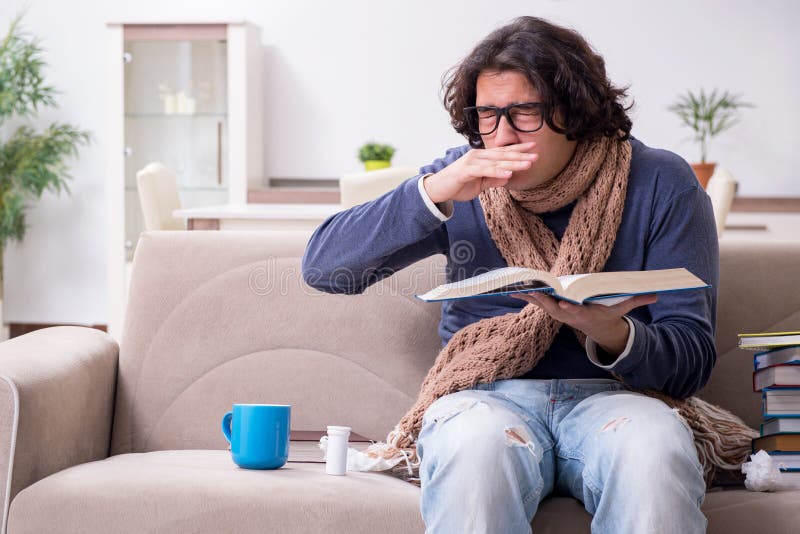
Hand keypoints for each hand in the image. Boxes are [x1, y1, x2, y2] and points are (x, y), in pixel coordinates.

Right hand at [423, 142, 537, 202]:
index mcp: (482, 157)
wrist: (437, 190)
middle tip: (537, 155)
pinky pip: (485, 171)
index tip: (533, 148)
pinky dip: (498, 172)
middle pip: (503, 155)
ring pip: (497, 162)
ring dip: (513, 163)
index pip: (502, 152)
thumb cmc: (457, 185)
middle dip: (521, 155)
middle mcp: (477, 156)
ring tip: (528, 164)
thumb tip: (508, 178)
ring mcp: (471, 162)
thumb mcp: (480, 184)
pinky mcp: (466, 170)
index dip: (518, 150)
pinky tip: (509, 173)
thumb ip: (493, 180)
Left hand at [510, 292, 657, 356]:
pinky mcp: (553, 308)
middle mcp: (568, 314)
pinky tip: (512, 289)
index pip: (574, 311)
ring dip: (528, 296)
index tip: (562, 303)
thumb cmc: (609, 314)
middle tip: (530, 290)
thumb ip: (637, 300)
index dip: (567, 308)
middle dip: (542, 299)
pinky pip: (537, 301)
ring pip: (541, 304)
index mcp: (584, 314)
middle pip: (552, 307)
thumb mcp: (623, 309)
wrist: (598, 329)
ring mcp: (559, 313)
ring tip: (514, 287)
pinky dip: (526, 295)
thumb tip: (657, 295)